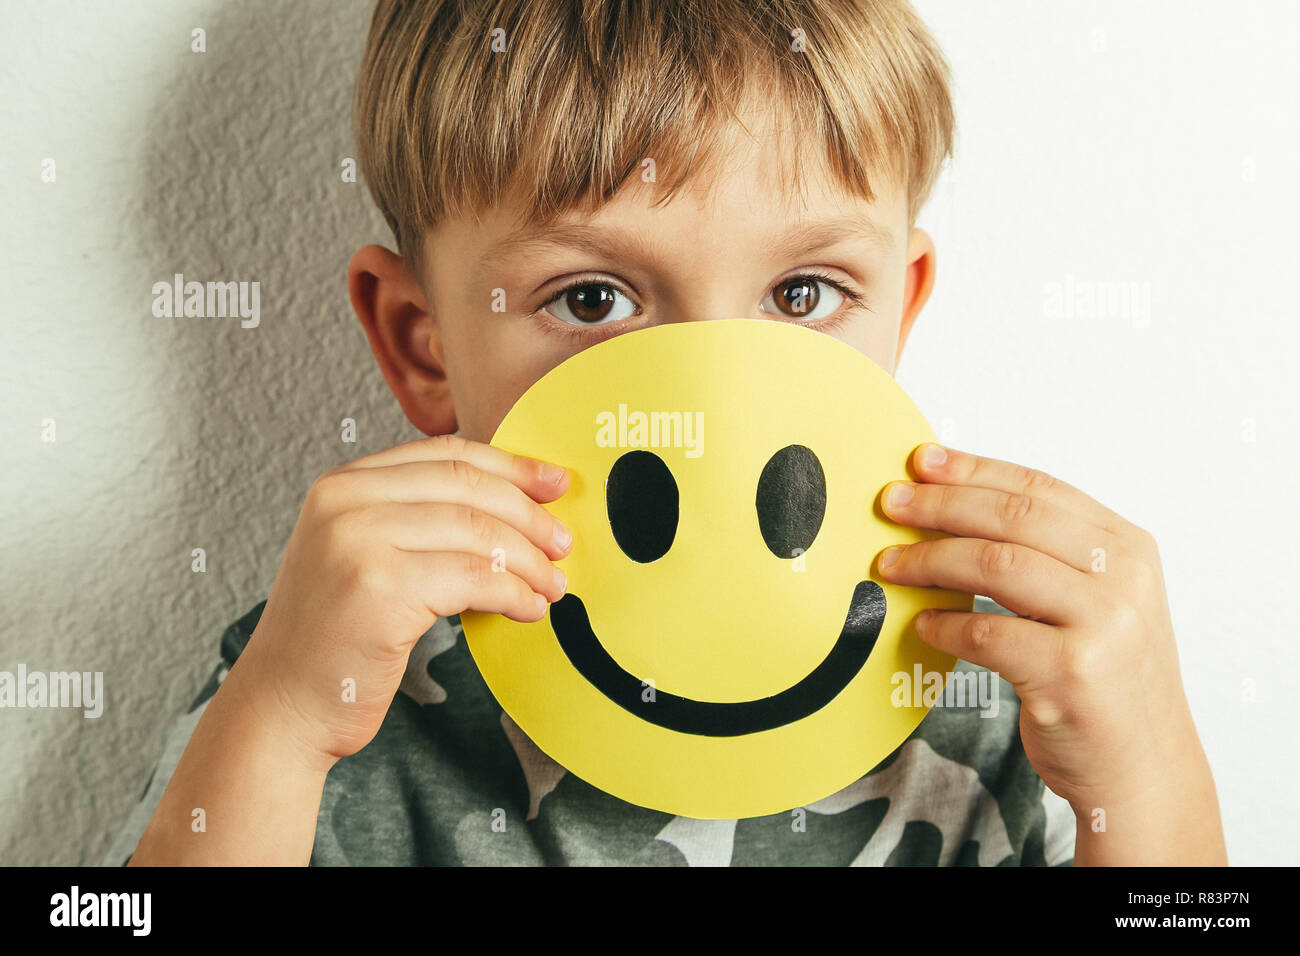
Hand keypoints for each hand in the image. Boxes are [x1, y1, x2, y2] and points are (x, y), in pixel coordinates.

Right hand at [235, 434, 571, 765]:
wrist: (283, 707)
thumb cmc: (337, 639)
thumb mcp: (365, 556)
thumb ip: (418, 520)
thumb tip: (518, 506)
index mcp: (344, 483)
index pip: (446, 454)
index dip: (510, 466)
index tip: (555, 483)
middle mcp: (345, 500)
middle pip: (467, 485)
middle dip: (529, 513)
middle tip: (564, 543)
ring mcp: (358, 540)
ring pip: (477, 532)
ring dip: (529, 561)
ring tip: (554, 585)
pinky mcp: (380, 587)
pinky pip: (474, 578)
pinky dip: (514, 593)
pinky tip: (529, 610)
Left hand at [874, 442, 1225, 864]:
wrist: (1143, 770)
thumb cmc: (1103, 682)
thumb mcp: (1094, 603)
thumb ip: (1044, 556)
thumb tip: (952, 507)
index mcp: (1127, 548)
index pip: (1040, 489)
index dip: (974, 470)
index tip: (921, 462)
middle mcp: (1123, 578)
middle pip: (1014, 517)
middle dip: (943, 505)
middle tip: (890, 502)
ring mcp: (1104, 626)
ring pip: (997, 565)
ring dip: (932, 560)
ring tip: (890, 564)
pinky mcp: (1074, 675)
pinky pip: (988, 634)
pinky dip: (945, 624)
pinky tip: (922, 624)